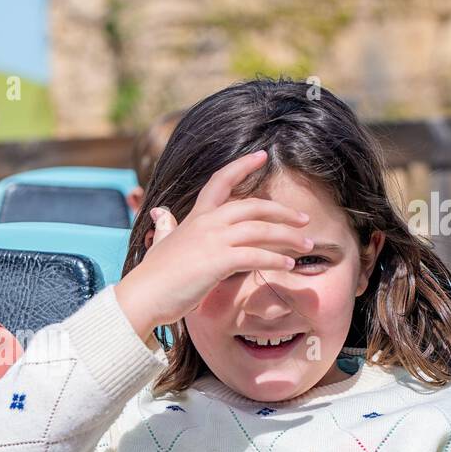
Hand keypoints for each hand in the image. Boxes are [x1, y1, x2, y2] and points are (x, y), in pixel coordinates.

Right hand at [113, 150, 312, 338]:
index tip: (263, 155)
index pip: (221, 181)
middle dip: (283, 212)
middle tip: (304, 220)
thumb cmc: (153, 275)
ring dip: (289, 237)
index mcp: (195, 216)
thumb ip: (166, 226)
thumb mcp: (160, 243)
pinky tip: (289, 264)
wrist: (143, 295)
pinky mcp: (219, 261)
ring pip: (261, 230)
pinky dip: (276, 259)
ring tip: (307, 245)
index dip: (243, 166)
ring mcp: (213, 240)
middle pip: (254, 207)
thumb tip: (160, 213)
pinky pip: (256, 255)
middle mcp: (207, 223)